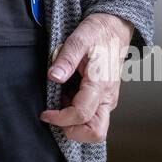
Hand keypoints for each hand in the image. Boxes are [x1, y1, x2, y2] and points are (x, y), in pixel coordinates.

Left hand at [39, 12, 133, 142]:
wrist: (115, 28)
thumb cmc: (99, 33)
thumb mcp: (80, 39)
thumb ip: (66, 59)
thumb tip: (53, 76)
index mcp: (100, 84)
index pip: (81, 115)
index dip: (60, 119)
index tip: (45, 113)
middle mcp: (107, 97)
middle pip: (95, 132)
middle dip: (73, 131)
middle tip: (56, 117)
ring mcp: (107, 100)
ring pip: (94, 128)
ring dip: (74, 122)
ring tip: (61, 100)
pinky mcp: (104, 100)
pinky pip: (91, 117)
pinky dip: (76, 114)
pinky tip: (67, 95)